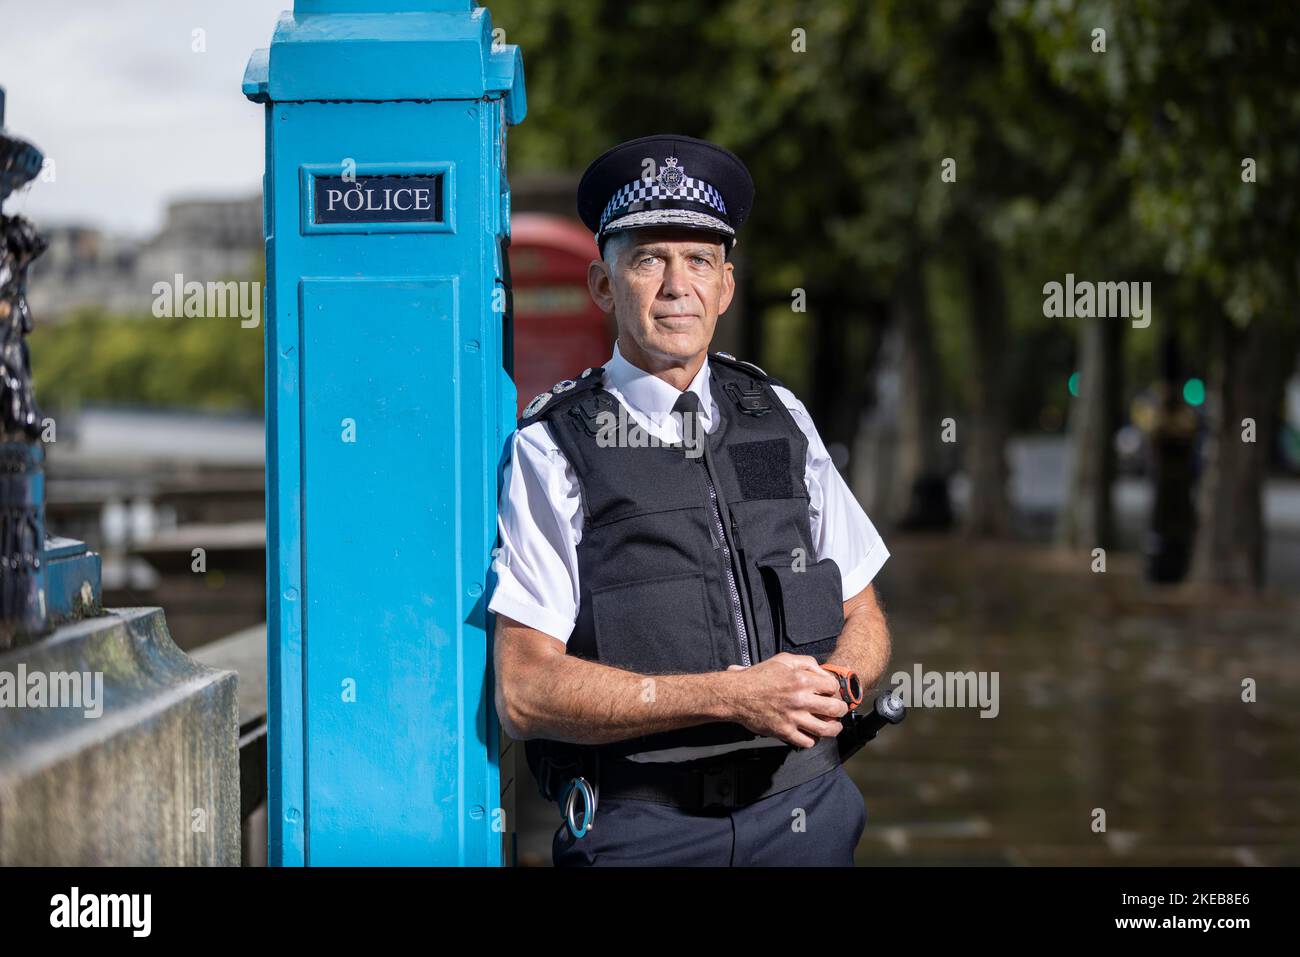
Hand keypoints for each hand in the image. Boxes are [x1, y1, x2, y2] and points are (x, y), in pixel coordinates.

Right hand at [722, 654, 847, 747]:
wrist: (737, 695)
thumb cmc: (759, 676)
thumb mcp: (783, 660)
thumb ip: (806, 663)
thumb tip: (823, 672)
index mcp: (802, 680)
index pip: (833, 687)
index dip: (835, 690)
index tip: (832, 693)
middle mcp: (800, 699)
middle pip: (835, 709)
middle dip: (841, 710)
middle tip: (839, 710)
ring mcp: (793, 718)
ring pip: (825, 729)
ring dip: (834, 729)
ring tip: (834, 727)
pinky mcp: (784, 732)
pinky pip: (807, 742)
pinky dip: (813, 740)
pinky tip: (812, 735)